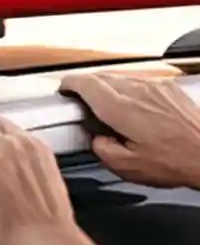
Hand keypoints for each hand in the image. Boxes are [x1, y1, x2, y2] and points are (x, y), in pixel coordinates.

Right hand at [61, 74, 199, 188]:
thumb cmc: (179, 161)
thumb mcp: (128, 168)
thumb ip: (101, 149)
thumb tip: (96, 140)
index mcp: (121, 108)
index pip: (85, 82)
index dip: (69, 84)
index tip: (64, 89)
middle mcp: (137, 91)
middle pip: (100, 77)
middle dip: (87, 87)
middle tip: (84, 103)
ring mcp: (155, 86)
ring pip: (120, 77)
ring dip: (109, 89)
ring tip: (112, 110)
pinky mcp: (169, 88)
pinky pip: (140, 82)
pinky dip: (130, 91)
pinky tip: (137, 110)